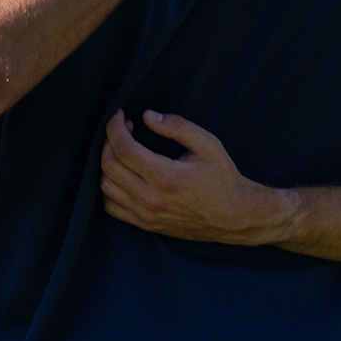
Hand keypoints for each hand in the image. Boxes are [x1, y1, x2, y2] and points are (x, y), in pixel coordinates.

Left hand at [99, 110, 297, 245]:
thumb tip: (147, 116)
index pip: (123, 149)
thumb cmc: (223, 178)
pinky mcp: (146, 225)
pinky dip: (109, 188)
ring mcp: (146, 215)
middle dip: (109, 141)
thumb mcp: (208, 145)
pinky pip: (112, 207)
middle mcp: (151, 199)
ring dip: (107, 164)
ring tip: (123, 150)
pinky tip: (122, 174)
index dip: (115, 127)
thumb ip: (177, 126)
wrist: (235, 217)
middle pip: (109, 166)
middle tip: (124, 130)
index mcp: (165, 177)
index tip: (121, 115)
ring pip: (105, 187)